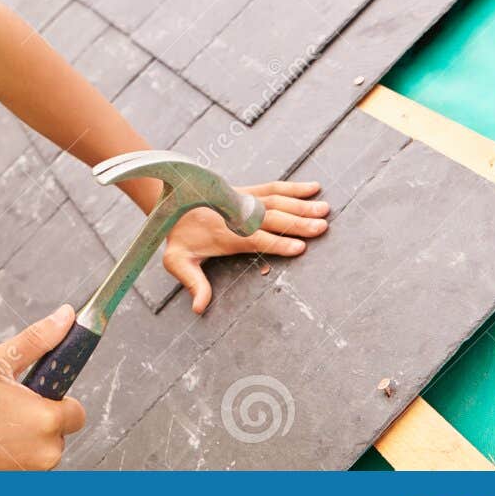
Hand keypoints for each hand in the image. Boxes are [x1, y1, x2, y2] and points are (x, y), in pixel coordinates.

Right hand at [0, 305, 86, 469]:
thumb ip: (38, 339)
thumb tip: (66, 316)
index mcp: (47, 420)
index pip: (77, 412)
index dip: (58, 400)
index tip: (35, 394)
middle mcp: (45, 453)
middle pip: (60, 432)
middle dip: (41, 419)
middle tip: (9, 407)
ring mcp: (29, 473)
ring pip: (43, 450)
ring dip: (28, 438)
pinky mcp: (13, 485)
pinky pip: (25, 465)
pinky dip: (12, 455)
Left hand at [163, 180, 329, 313]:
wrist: (169, 200)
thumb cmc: (177, 236)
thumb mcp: (177, 261)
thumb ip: (192, 283)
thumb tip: (199, 308)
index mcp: (225, 233)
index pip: (256, 239)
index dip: (278, 242)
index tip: (300, 247)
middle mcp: (237, 213)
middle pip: (273, 218)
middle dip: (298, 222)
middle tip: (322, 227)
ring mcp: (243, 198)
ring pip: (277, 200)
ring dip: (302, 205)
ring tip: (325, 209)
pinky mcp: (246, 190)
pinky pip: (273, 187)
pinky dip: (293, 187)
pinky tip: (312, 188)